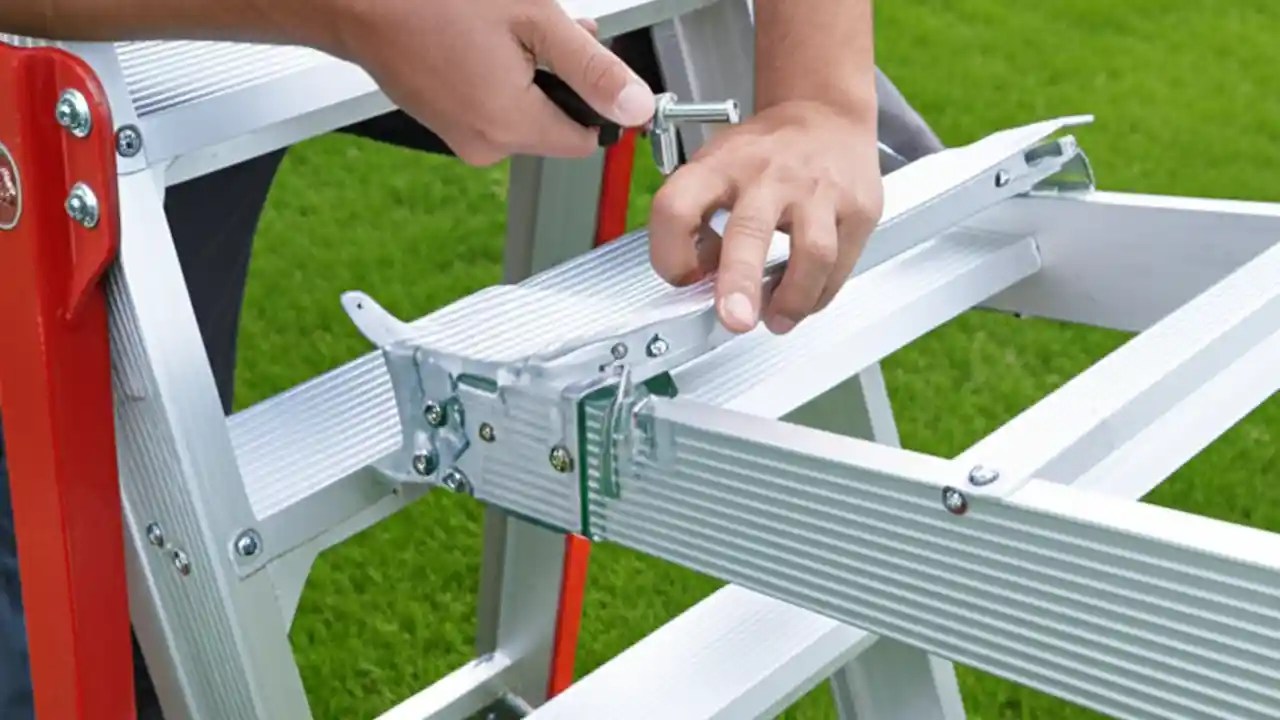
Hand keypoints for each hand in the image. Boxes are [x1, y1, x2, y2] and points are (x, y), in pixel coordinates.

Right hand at [323, 1, 654, 164]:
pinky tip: (482, 45)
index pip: (586, 141)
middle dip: (560, 83)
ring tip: (505, 34)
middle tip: (542, 32)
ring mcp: (461, 139)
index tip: (583, 60)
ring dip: (529, 79)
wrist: (359, 1)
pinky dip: (499, 82)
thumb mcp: (533, 21)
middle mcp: (485, 145)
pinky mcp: (445, 126)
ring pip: (524, 118)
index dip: (594, 99)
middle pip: (555, 129)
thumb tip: (636, 107)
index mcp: (510, 125)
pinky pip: (493, 112)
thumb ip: (592, 69)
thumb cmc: (436, 0)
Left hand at [648, 101, 883, 334]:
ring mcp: (818, 192)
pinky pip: (840, 266)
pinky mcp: (858, 209)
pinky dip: (818, 294)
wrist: (826, 115)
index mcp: (721, 166)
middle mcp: (769, 176)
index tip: (682, 277)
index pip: (677, 207)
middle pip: (750, 230)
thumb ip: (699, 223)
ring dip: (792, 299)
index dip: (671, 252)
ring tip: (776, 319)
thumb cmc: (763, 153)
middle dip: (740, 281)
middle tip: (735, 319)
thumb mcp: (715, 170)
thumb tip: (699, 282)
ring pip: (812, 254)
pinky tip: (803, 297)